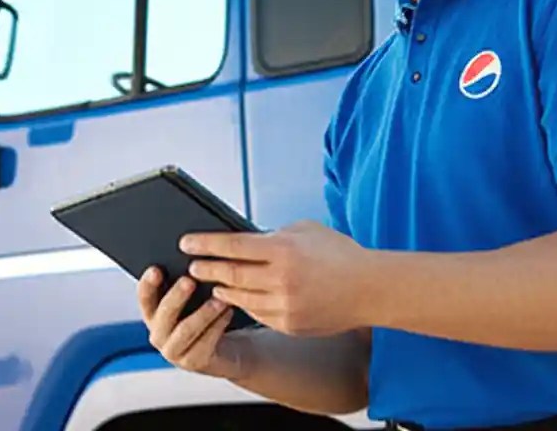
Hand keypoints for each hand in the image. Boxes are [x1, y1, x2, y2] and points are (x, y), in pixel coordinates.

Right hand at [137, 266, 247, 378]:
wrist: (227, 350)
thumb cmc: (209, 317)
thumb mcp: (196, 299)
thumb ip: (190, 284)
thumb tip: (196, 259)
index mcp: (154, 314)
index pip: (144, 297)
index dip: (147, 284)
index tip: (156, 268)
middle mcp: (159, 334)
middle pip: (163, 314)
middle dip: (176, 296)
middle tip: (189, 280)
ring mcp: (173, 351)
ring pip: (185, 330)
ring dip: (203, 313)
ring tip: (218, 299)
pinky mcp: (192, 363)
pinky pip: (204, 343)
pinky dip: (217, 325)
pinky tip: (229, 312)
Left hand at [182, 220, 372, 336]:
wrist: (369, 289)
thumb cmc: (340, 254)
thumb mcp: (307, 230)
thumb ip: (275, 235)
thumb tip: (247, 241)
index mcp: (284, 250)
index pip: (233, 245)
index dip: (206, 243)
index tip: (187, 241)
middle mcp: (281, 279)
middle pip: (230, 274)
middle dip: (206, 268)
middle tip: (192, 265)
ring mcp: (284, 305)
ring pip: (240, 298)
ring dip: (222, 289)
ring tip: (212, 282)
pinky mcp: (289, 324)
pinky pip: (257, 314)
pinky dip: (244, 305)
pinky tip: (237, 299)